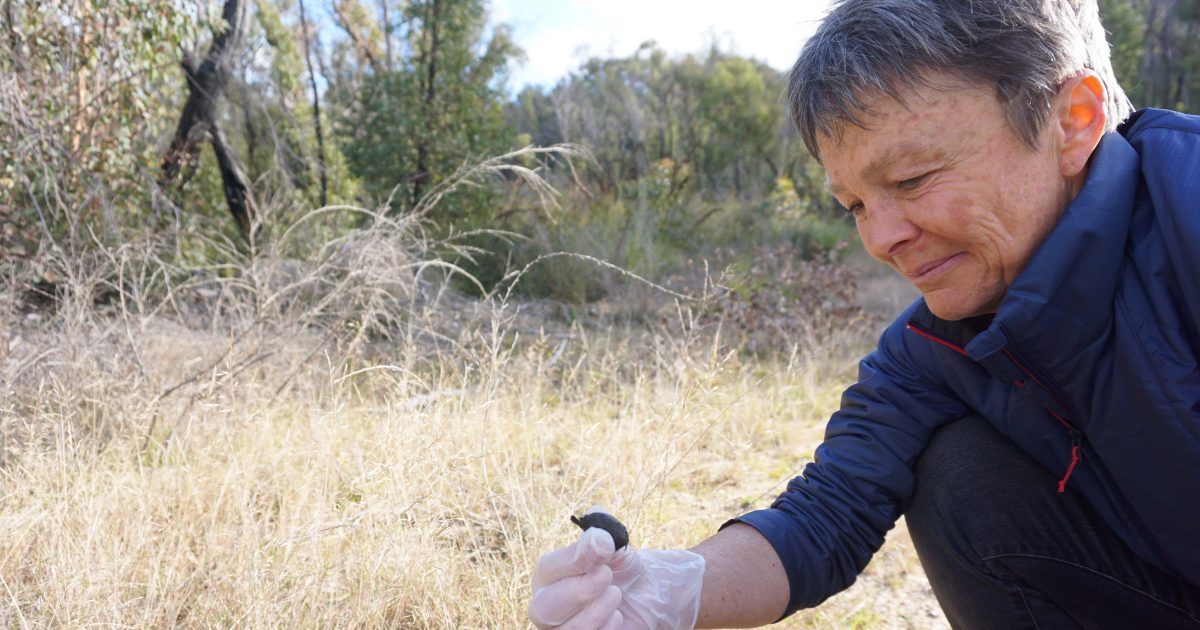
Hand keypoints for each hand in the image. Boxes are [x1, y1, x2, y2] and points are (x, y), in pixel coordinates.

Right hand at [528, 510, 705, 628]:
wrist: (642, 593)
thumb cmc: (619, 566)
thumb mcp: (615, 545)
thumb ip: (603, 537)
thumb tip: (597, 539)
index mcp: (548, 574)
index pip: (548, 568)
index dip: (576, 559)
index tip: (605, 549)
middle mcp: (546, 604)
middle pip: (544, 608)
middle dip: (580, 591)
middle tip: (607, 576)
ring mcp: (561, 628)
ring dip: (596, 611)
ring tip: (616, 594)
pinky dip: (607, 628)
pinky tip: (617, 616)